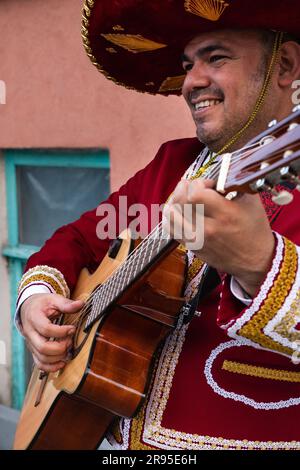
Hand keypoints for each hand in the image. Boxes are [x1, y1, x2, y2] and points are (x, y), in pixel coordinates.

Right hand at [20, 293, 83, 372]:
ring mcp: (31, 343)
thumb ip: (66, 304)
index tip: (72, 328)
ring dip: (58, 357)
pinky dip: (51, 367)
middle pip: (42, 347)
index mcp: (34, 318)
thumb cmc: (42, 304)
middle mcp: (30, 333)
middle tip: (70, 340)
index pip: (46, 329)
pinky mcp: (34, 350)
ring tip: (68, 348)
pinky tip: (63, 362)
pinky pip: (40, 364)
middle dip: (60, 347)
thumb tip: (81, 304)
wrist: (28, 309)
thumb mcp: (53, 299)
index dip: (61, 331)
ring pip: (42, 358)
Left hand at [163, 179, 274, 296]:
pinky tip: (178, 210)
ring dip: (175, 200)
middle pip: (181, 201)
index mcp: (225, 215)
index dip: (198, 183)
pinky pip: (171, 228)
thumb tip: (221, 171)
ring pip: (171, 214)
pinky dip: (171, 215)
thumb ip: (236, 183)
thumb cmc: (254, 229)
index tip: (208, 185)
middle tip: (194, 187)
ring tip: (183, 196)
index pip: (196, 193)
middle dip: (185, 188)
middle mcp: (208, 228)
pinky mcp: (191, 247)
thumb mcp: (252, 202)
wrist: (255, 260)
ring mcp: (197, 239)